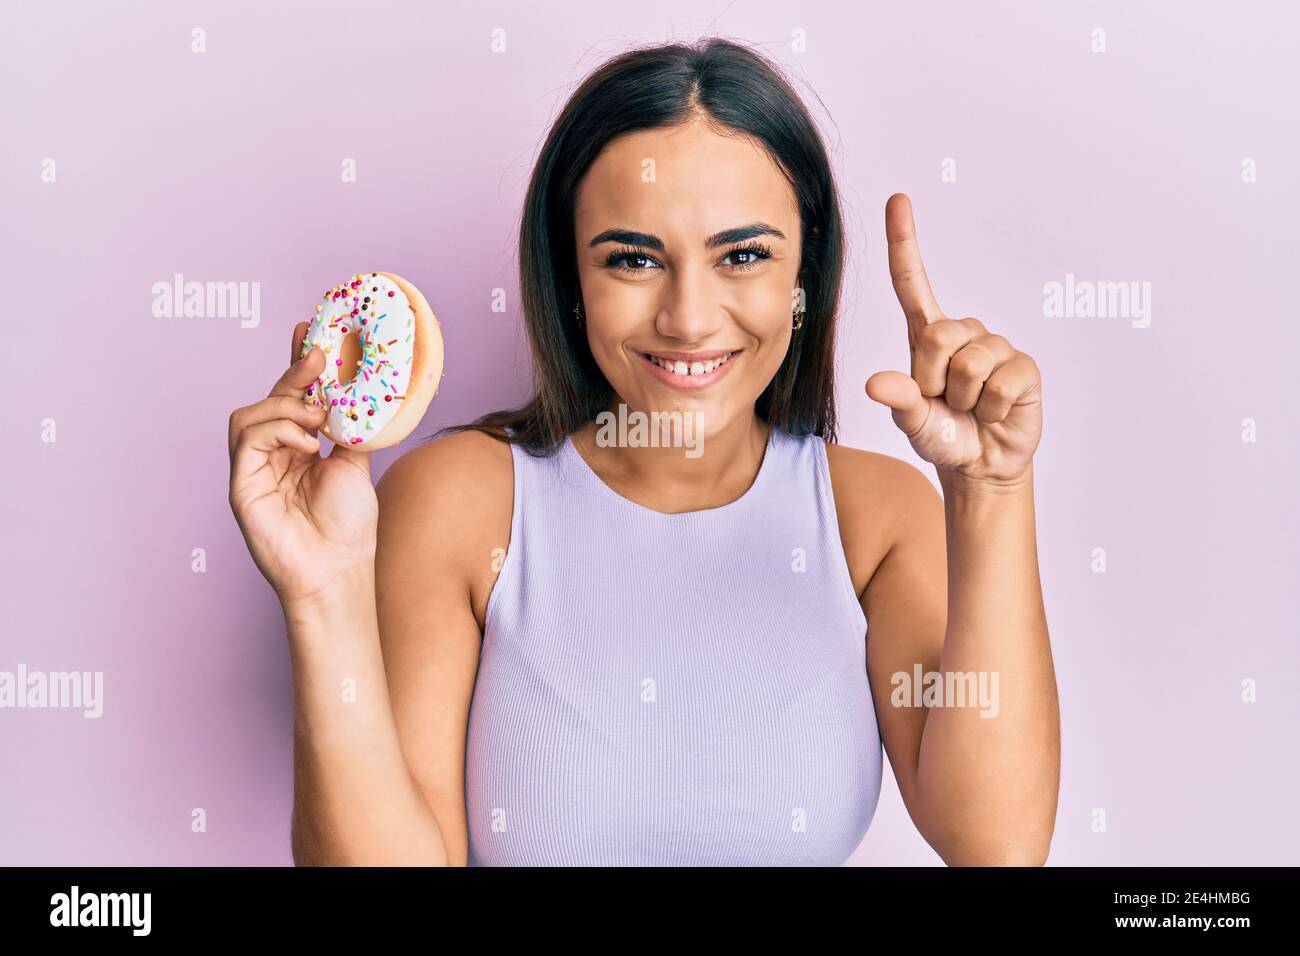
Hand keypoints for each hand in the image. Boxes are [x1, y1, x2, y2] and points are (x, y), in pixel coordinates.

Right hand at [228, 321, 378, 606]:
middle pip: (269, 398)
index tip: (309, 332)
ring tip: (319, 420)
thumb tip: (357, 390)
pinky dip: (278, 430)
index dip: (296, 364)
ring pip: (250, 414)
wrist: (339, 570)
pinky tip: (307, 443)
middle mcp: (271, 455)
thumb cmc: (348, 526)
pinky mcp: (242, 486)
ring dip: (286, 405)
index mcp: (296, 447)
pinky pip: (247, 439)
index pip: (291, 396)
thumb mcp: (355, 463)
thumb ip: (349, 427)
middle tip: (320, 356)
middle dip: (294, 372)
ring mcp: (253, 470)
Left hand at [865, 193, 1042, 486]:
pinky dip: (990, 410)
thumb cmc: (941, 435)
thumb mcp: (912, 422)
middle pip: (937, 337)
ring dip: (964, 400)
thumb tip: (876, 384)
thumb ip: (898, 401)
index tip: (898, 199)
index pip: (911, 282)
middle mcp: (962, 333)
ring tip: (970, 409)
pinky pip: (1000, 384)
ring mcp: (996, 346)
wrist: (980, 465)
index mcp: (926, 336)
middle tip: (944, 402)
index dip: (904, 241)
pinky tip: (995, 413)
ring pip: (969, 365)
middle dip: (934, 380)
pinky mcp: (1024, 367)